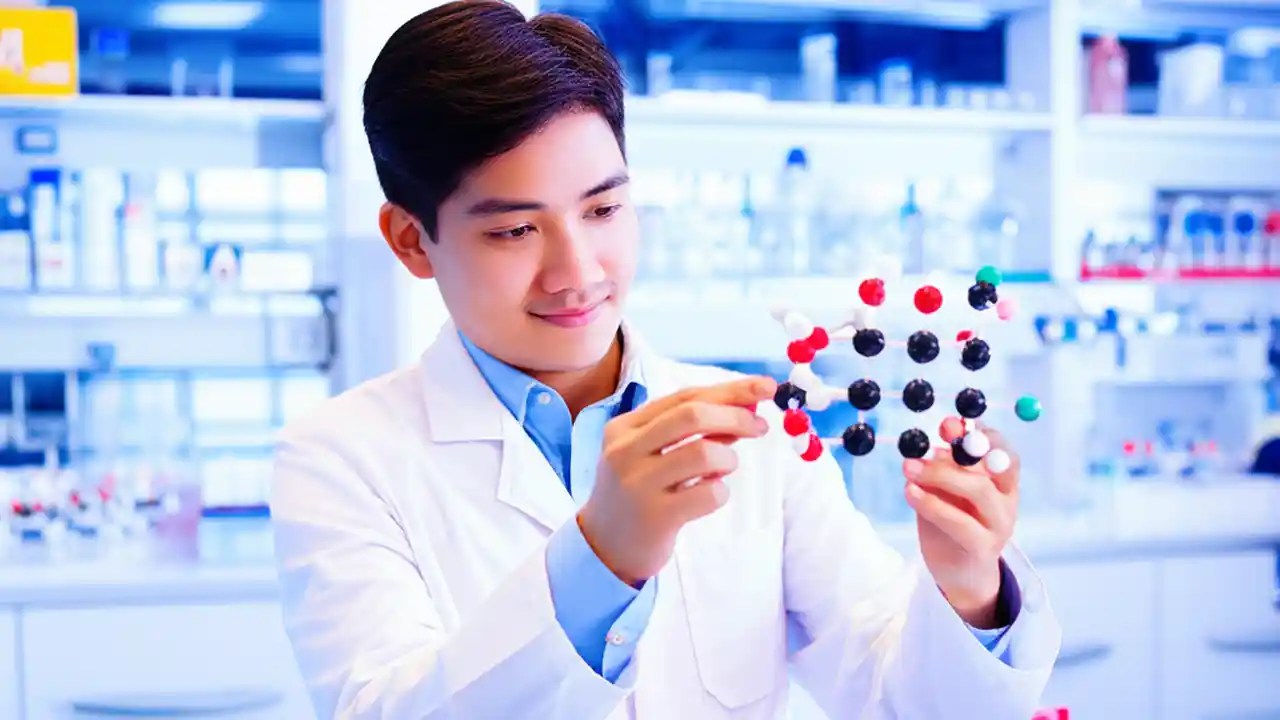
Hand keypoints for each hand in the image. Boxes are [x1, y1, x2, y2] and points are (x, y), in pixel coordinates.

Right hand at [579, 376, 777, 586]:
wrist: (605, 548)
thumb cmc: (638, 493)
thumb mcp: (652, 454)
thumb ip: (691, 431)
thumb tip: (746, 408)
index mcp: (624, 427)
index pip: (684, 397)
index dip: (729, 390)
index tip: (764, 388)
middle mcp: (625, 451)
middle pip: (693, 416)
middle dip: (736, 416)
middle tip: (760, 427)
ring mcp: (638, 484)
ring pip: (705, 454)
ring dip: (728, 460)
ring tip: (721, 472)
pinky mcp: (656, 517)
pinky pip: (710, 494)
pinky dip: (721, 491)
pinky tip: (708, 496)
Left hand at [902, 425, 1019, 628]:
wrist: (960, 573)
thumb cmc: (953, 522)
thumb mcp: (948, 488)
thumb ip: (948, 460)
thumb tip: (948, 423)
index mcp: (1004, 482)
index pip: (1005, 451)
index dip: (981, 434)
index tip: (947, 426)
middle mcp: (1008, 501)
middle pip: (992, 467)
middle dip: (953, 453)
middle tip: (919, 449)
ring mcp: (999, 526)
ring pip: (977, 491)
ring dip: (939, 474)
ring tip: (908, 468)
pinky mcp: (982, 548)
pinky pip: (959, 522)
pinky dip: (932, 504)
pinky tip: (910, 493)